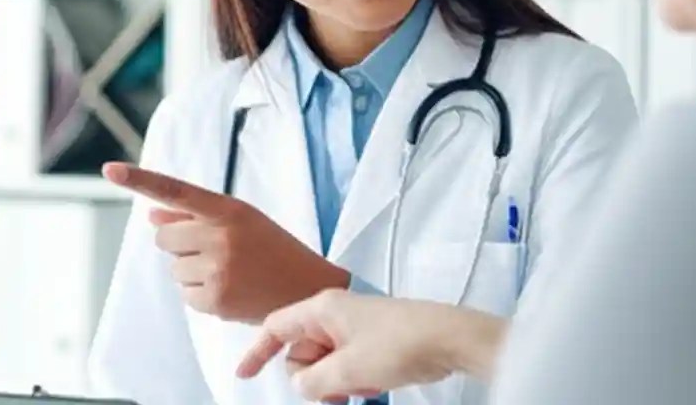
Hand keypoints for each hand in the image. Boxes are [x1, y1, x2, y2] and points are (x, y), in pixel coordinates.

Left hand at [103, 162, 349, 323]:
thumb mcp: (242, 220)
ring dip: (192, 271)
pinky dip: (201, 294)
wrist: (308, 289)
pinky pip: (185, 295)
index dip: (140, 180)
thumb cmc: (272, 248)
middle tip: (215, 250)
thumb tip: (151, 216)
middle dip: (179, 245)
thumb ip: (196, 216)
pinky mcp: (215, 301)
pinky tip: (230, 289)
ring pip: (173, 269)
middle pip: (164, 239)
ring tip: (230, 271)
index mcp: (228, 209)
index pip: (176, 190)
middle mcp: (220, 236)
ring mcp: (217, 270)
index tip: (110, 170)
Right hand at [236, 290, 507, 401]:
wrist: (450, 339)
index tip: (245, 374)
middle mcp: (335, 314)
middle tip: (337, 387)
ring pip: (325, 363)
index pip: (276, 327)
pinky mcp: (372, 342)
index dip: (257, 351)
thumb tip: (301, 386)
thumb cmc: (403, 342)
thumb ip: (313, 382)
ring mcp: (354, 328)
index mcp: (323, 309)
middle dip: (312, 377)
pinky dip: (353, 380)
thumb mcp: (348, 370)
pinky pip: (347, 366)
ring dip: (335, 383)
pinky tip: (374, 384)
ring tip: (362, 385)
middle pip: (300, 352)